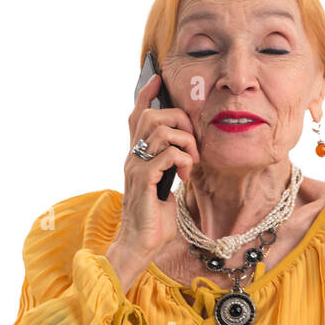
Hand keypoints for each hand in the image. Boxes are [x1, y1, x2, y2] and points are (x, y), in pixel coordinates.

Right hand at [106, 73, 199, 287]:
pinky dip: (182, 160)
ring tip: (191, 162)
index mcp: (137, 156)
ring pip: (161, 131)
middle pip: (152, 116)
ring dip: (185, 143)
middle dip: (179, 121)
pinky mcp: (143, 180)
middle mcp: (132, 157)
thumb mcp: (165, 185)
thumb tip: (186, 152)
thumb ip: (170, 166)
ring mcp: (136, 168)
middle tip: (192, 143)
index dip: (146, 95)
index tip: (158, 79)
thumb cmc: (154, 219)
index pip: (136, 116)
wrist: (142, 244)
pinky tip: (185, 175)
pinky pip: (166, 154)